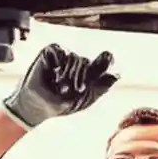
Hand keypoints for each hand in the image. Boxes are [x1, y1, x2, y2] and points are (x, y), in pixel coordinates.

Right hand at [2, 43, 118, 129]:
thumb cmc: (62, 104)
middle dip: (82, 78)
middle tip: (76, 90)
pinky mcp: (51, 52)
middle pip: (87, 62)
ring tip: (61, 88)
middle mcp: (78, 62)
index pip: (104, 60)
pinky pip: (62, 52)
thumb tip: (118, 74)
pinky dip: (59, 65)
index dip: (106, 59)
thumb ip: (102, 85)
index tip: (108, 58)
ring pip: (75, 58)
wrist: (39, 106)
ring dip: (69, 75)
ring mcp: (65, 56)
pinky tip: (54, 76)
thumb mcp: (86, 98)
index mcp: (90, 72)